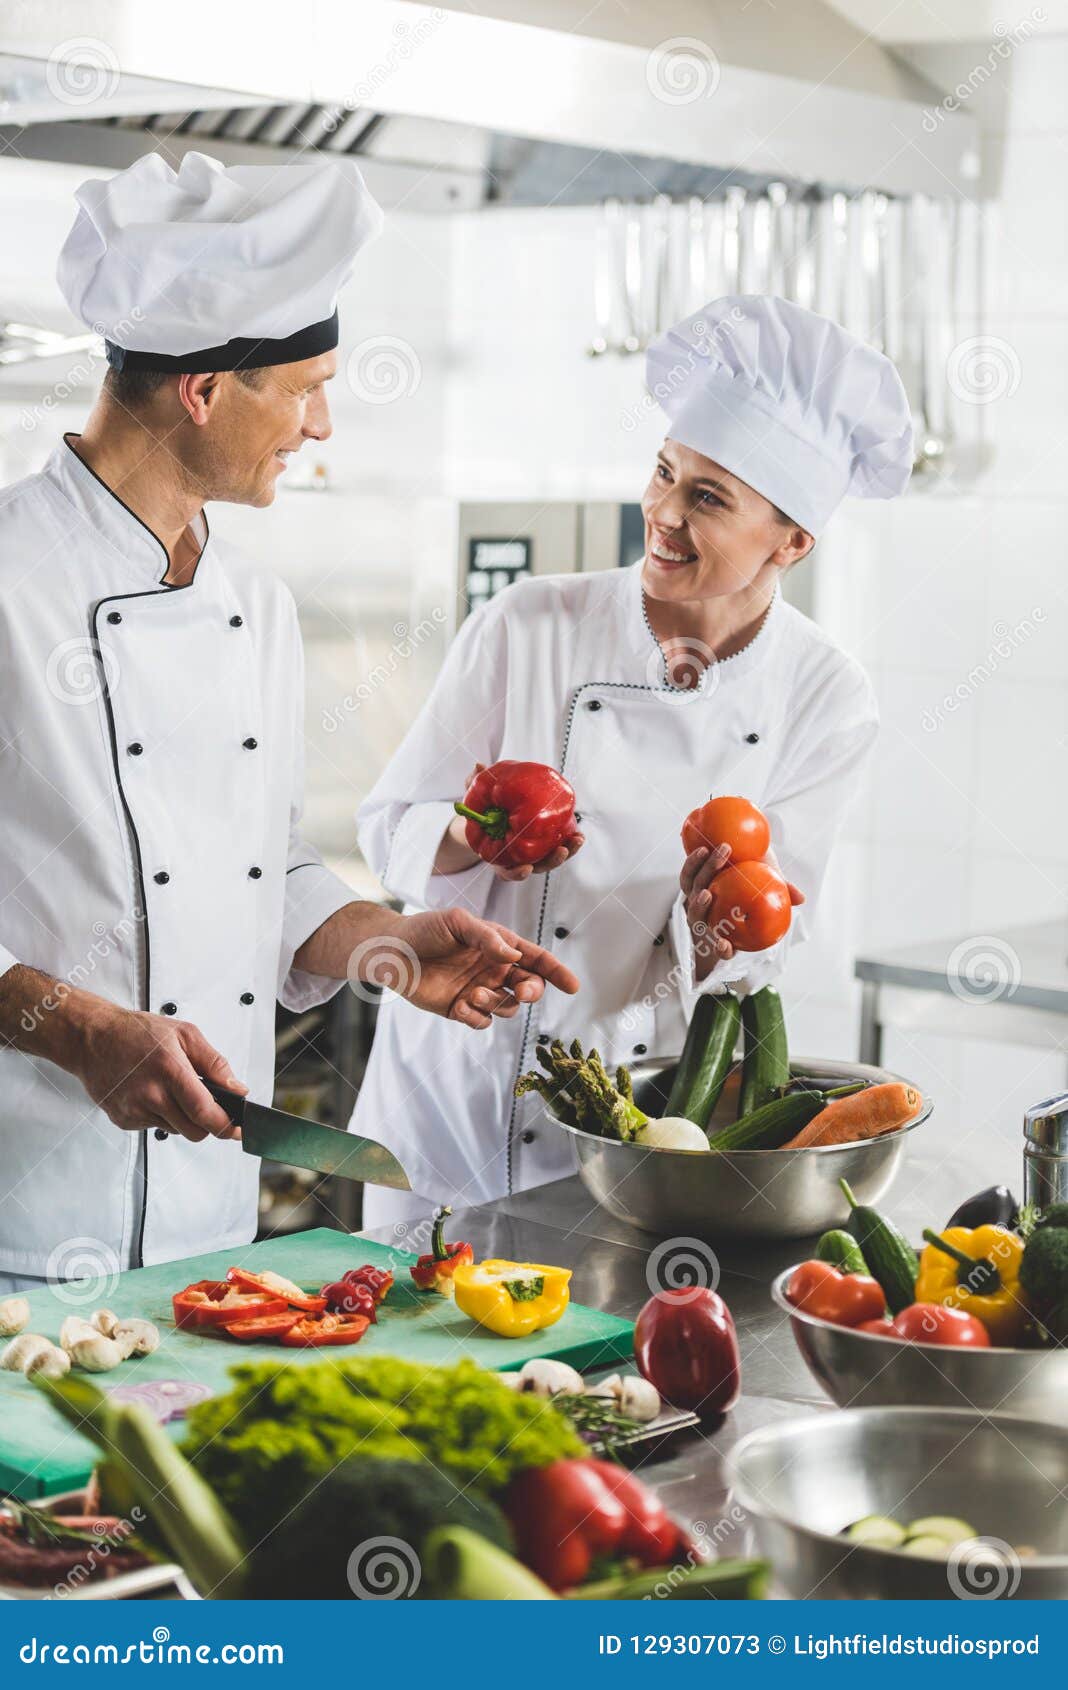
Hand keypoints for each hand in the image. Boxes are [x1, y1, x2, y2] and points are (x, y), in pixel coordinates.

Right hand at [64, 995, 246, 1141]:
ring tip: (171, 1089)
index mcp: (170, 1070)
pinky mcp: (123, 1120)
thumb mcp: (185, 1034)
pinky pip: (153, 1126)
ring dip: (182, 1117)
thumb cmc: (136, 1032)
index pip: (204, 1112)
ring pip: (175, 1130)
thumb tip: (238, 1088)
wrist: (91, 1039)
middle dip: (207, 1124)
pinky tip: (151, 1093)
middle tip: (207, 1105)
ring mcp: (134, 1111)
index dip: (226, 1126)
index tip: (239, 1130)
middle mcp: (150, 1095)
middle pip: (193, 1131)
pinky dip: (160, 1115)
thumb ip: (215, 1063)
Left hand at [374, 907, 579, 1028]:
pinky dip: (475, 1018)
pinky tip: (458, 1006)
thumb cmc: (424, 929)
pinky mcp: (461, 1009)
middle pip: (529, 987)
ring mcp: (479, 990)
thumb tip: (513, 956)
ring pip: (507, 1008)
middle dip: (531, 992)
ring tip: (472, 993)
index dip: (556, 972)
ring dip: (496, 1004)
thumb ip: (487, 937)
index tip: (573, 986)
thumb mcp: (457, 922)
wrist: (392, 952)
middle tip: (521, 992)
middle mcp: (494, 970)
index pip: (536, 959)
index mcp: (499, 946)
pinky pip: (482, 1022)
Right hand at [457, 763, 584, 881]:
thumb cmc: (481, 813)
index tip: (525, 869)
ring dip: (568, 850)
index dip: (517, 873)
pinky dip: (569, 840)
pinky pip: (559, 844)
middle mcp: (519, 859)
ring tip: (578, 838)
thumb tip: (478, 765)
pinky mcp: (546, 842)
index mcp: (500, 858)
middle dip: (552, 861)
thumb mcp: (475, 799)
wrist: (490, 816)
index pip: (509, 872)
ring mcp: (534, 853)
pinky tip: (578, 832)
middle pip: (538, 867)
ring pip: (553, 857)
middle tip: (561, 851)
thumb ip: (473, 786)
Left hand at [681, 847, 803, 981]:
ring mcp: (696, 898)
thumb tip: (801, 899)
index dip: (722, 951)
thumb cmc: (759, 869)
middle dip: (700, 909)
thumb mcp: (772, 878)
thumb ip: (783, 889)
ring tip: (716, 861)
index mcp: (730, 925)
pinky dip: (693, 863)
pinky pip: (687, 874)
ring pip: (693, 892)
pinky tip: (703, 851)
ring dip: (704, 875)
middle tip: (709, 894)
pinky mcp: (689, 880)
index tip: (724, 944)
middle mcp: (710, 915)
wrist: (741, 847)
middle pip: (698, 919)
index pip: (724, 948)